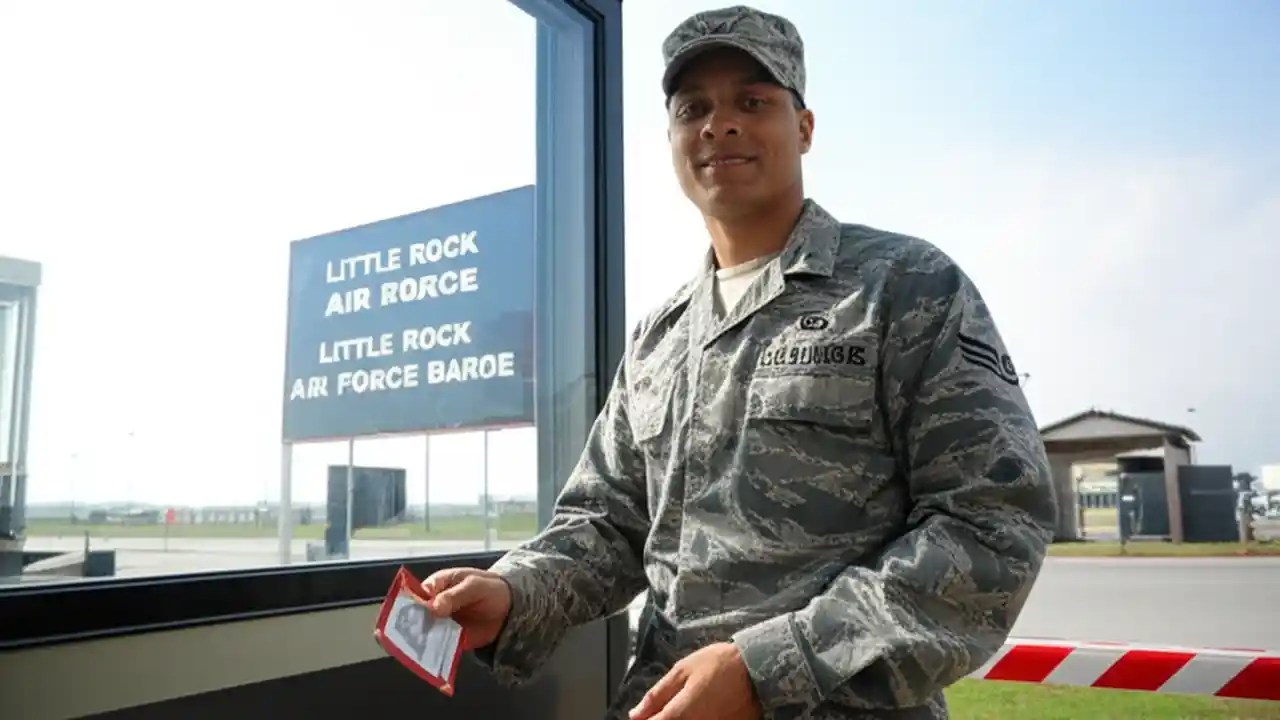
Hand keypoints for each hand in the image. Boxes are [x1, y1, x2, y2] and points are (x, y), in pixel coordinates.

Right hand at [418, 567, 512, 650]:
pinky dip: (435, 652)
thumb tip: (433, 607)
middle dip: (413, 626)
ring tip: (417, 649)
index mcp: (437, 585)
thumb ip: (454, 596)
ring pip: (425, 633)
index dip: (410, 605)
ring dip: (422, 641)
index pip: (416, 594)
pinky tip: (432, 657)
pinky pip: (439, 647)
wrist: (509, 608)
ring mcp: (441, 624)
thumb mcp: (474, 586)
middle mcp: (434, 606)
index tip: (407, 616)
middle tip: (409, 635)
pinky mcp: (450, 640)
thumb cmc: (490, 588)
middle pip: (417, 616)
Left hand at [629, 642, 761, 719]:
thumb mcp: (683, 670)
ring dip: (678, 719)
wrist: (760, 670)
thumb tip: (636, 713)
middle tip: (665, 708)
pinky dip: (694, 719)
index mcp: (679, 714)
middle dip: (660, 718)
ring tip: (685, 707)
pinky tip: (696, 711)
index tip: (640, 717)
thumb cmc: (721, 665)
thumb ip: (657, 694)